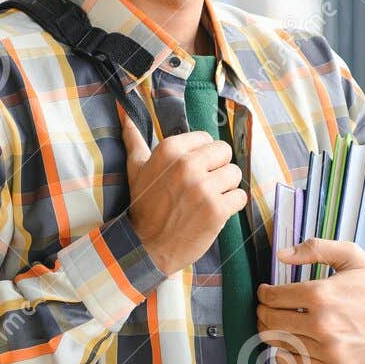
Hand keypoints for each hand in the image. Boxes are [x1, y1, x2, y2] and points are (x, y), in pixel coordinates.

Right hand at [122, 115, 245, 275]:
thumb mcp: (136, 170)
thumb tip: (125, 116)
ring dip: (225, 187)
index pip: (207, 138)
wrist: (146, 247)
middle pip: (225, 152)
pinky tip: (214, 212)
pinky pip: (240, 196)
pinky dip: (231, 206)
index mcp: (169, 150)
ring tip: (207, 199)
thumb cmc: (144, 207)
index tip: (192, 171)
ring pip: (234, 174)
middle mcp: (187, 165)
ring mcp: (203, 187)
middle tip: (202, 185)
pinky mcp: (217, 210)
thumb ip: (135, 142)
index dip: (203, 156)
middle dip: (217, 168)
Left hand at [254, 238, 364, 363]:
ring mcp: (328, 349)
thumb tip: (281, 255)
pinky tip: (287, 344)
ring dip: (269, 332)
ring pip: (278, 343)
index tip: (265, 291)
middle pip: (270, 321)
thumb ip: (315, 249)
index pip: (272, 298)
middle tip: (266, 307)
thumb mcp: (351, 255)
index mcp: (321, 295)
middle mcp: (322, 325)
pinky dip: (283, 355)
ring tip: (275, 323)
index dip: (263, 293)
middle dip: (262, 311)